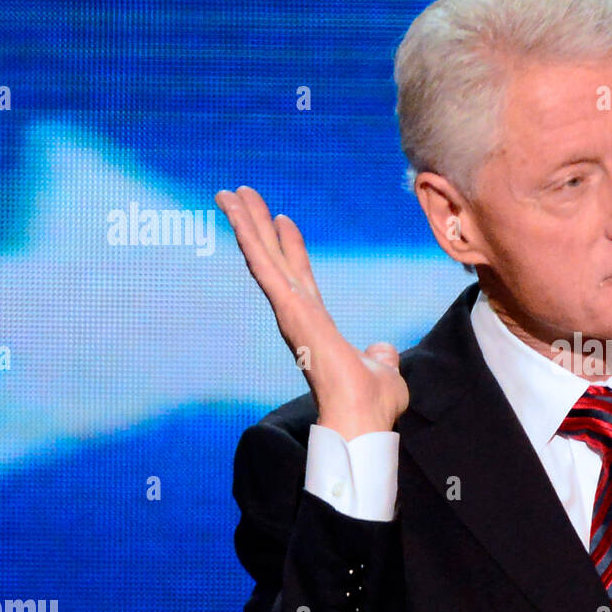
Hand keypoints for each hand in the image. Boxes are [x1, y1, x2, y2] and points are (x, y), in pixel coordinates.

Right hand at [214, 186, 408, 439]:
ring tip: (229, 192)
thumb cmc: (372, 405)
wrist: (364, 419)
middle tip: (240, 193)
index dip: (290, 247)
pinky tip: (235, 212)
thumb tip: (382, 351)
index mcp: (317, 325)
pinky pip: (264, 266)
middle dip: (257, 226)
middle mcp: (298, 314)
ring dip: (245, 223)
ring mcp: (291, 311)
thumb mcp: (383, 369)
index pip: (300, 277)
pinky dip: (250, 238)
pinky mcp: (289, 310)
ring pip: (262, 257)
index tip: (282, 219)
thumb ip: (380, 356)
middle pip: (274, 260)